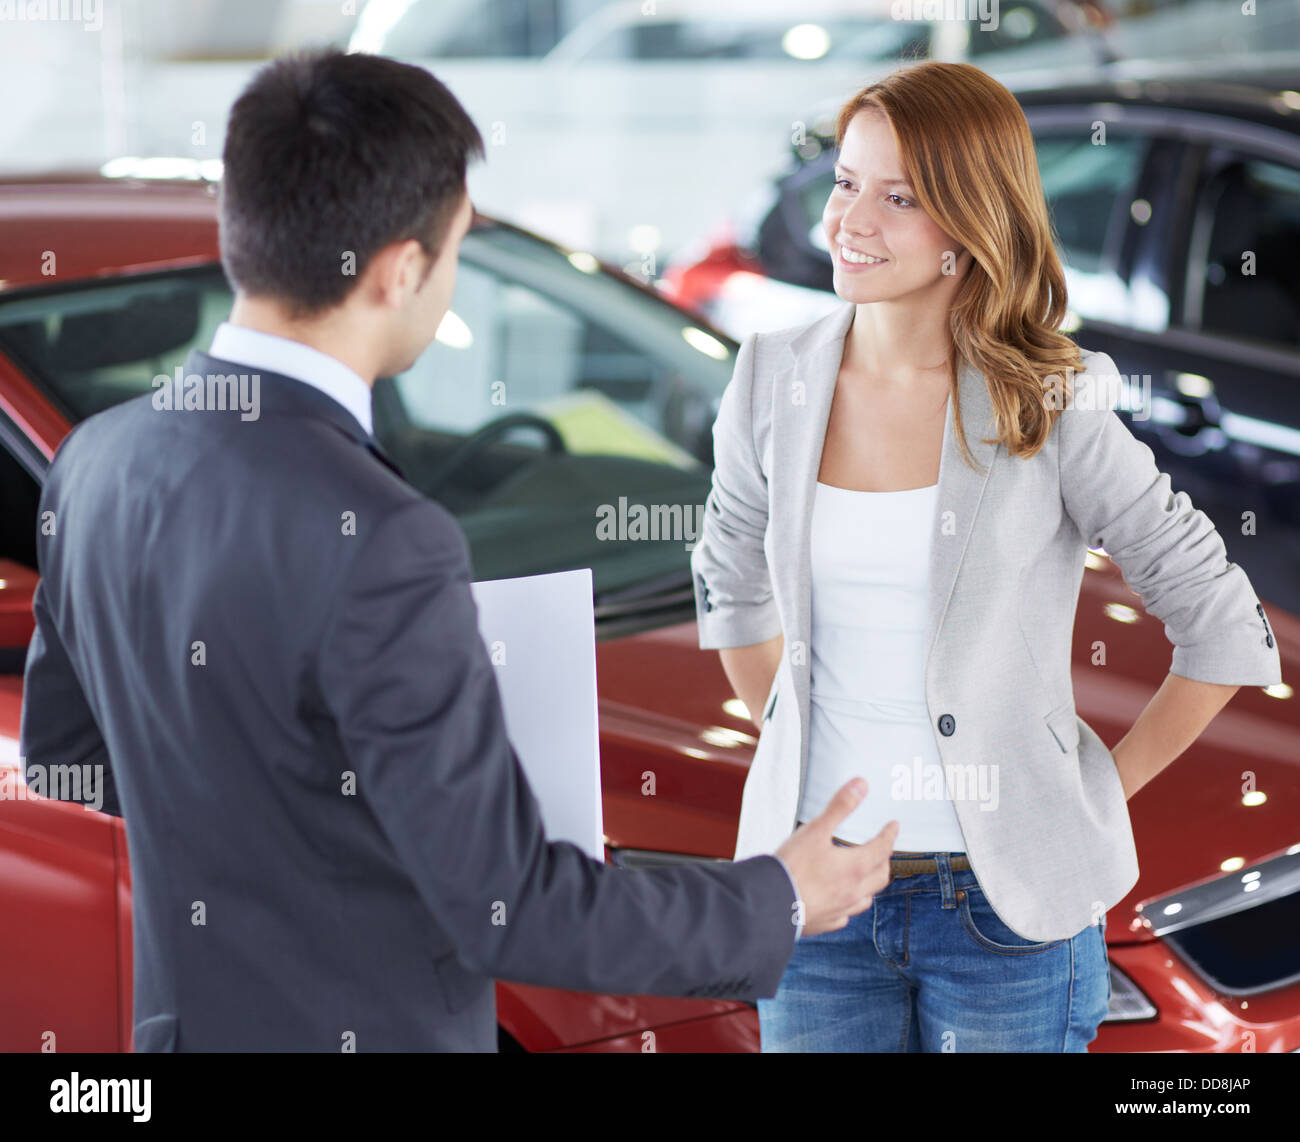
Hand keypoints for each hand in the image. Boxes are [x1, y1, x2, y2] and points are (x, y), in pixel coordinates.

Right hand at [775, 778, 897, 936]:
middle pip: (880, 875)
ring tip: (866, 875)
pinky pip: (846, 915)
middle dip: (884, 859)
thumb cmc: (793, 867)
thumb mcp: (815, 830)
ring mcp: (841, 910)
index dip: (889, 835)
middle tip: (882, 848)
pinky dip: (849, 904)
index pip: (882, 848)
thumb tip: (861, 785)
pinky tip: (841, 901)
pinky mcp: (825, 923)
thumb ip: (840, 807)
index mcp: (856, 867)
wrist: (770, 904)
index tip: (894, 826)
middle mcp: (854, 892)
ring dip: (870, 884)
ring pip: (866, 898)